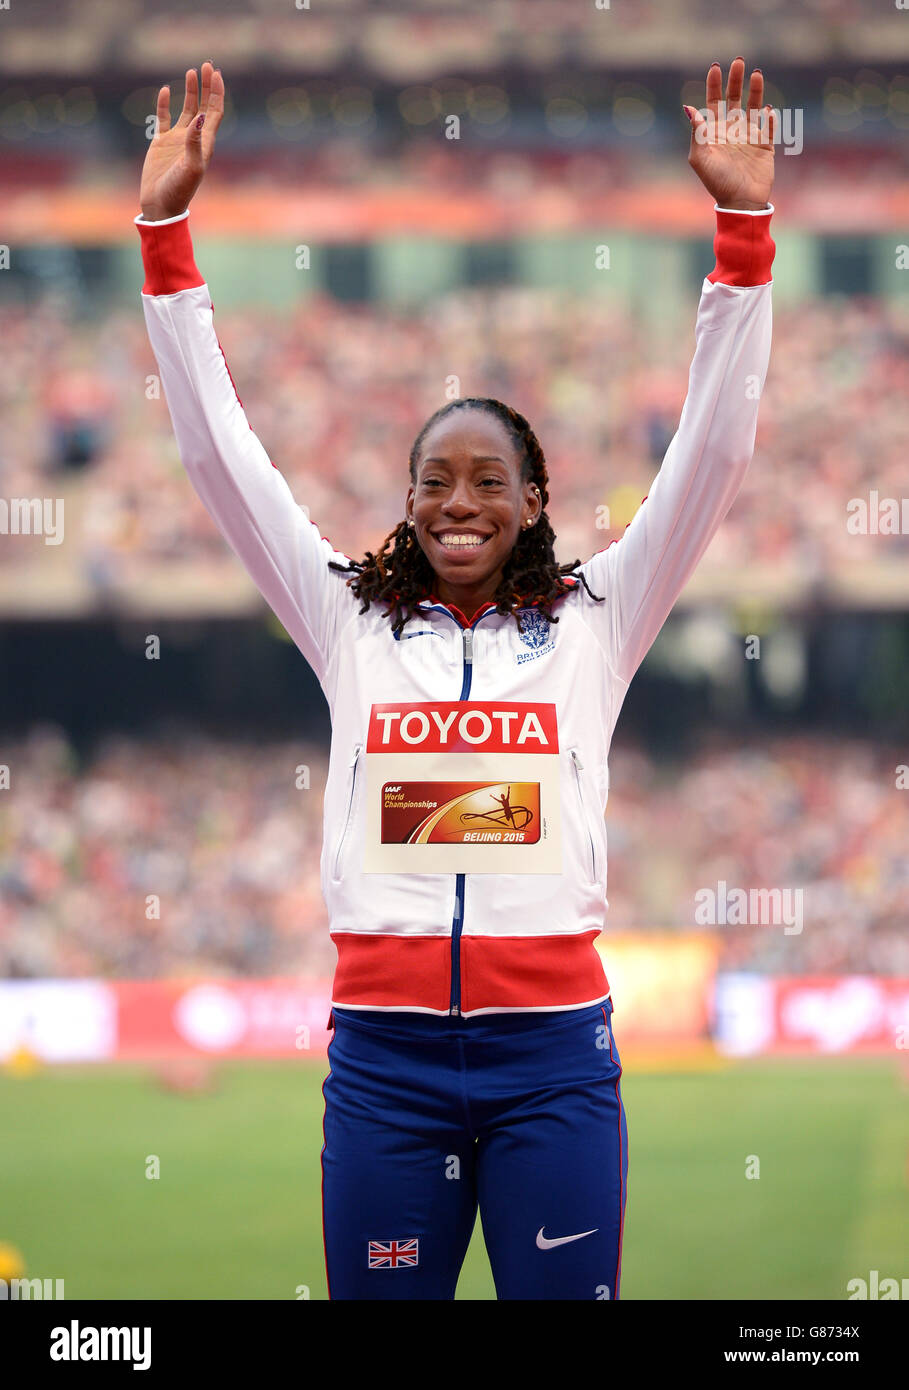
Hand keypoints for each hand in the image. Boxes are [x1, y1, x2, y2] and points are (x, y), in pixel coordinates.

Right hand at [139, 62, 224, 221]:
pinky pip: (164, 118)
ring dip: (191, 91)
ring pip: (187, 109)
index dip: (217, 93)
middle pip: (204, 106)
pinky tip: (167, 90)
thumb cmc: (179, 190)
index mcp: (205, 143)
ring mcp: (178, 140)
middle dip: (207, 87)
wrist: (160, 205)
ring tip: (192, 71)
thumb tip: (198, 117)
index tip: (216, 73)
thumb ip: (194, 142)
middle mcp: (193, 139)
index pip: (215, 112)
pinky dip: (165, 103)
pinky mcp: (161, 142)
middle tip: (207, 65)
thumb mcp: (191, 168)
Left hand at [684, 58, 775, 210]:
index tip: (715, 67)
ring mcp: (749, 138)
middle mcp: (732, 131)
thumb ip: (697, 133)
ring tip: (757, 73)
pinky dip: (770, 119)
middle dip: (735, 80)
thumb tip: (689, 108)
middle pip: (734, 99)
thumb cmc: (716, 182)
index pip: (713, 103)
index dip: (714, 85)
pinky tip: (768, 111)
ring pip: (753, 107)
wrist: (740, 202)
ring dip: (756, 91)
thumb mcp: (700, 158)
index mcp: (714, 133)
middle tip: (738, 61)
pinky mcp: (765, 147)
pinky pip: (769, 128)